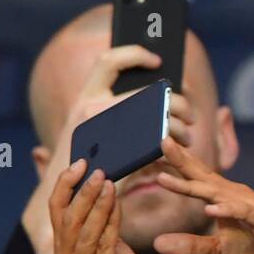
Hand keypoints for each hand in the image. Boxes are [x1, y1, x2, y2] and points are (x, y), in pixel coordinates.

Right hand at [22, 45, 196, 253]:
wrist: (64, 200)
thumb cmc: (85, 167)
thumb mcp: (98, 136)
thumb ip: (122, 120)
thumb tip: (158, 108)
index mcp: (86, 97)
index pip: (109, 62)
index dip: (133, 53)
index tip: (158, 59)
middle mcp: (89, 107)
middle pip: (145, 93)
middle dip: (175, 101)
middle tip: (189, 115)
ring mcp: (100, 131)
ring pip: (153, 118)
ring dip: (176, 125)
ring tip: (187, 136)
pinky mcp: (114, 155)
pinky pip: (150, 146)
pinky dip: (167, 147)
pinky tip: (176, 152)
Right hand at [49, 159, 147, 253]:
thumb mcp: (110, 249)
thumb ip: (102, 226)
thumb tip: (103, 189)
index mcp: (61, 251)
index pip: (57, 211)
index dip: (65, 185)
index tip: (78, 164)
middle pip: (67, 218)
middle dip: (81, 191)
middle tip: (96, 169)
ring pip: (84, 230)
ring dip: (96, 203)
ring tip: (107, 182)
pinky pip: (104, 243)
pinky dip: (111, 221)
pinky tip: (117, 204)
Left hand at [152, 138, 253, 253]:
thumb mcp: (221, 251)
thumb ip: (192, 246)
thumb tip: (157, 244)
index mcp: (224, 199)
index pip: (196, 179)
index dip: (176, 165)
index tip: (152, 150)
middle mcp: (235, 195)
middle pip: (203, 175)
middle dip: (179, 160)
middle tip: (158, 141)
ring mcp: (250, 205)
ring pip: (216, 192)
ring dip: (191, 184)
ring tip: (165, 177)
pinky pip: (242, 212)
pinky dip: (225, 210)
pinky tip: (209, 210)